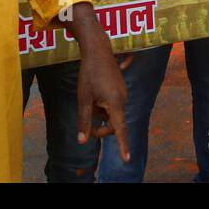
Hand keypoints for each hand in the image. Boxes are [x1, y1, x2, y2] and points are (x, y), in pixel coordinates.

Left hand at [74, 24, 128, 160]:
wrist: (98, 49)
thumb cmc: (89, 73)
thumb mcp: (83, 98)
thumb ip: (84, 120)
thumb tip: (82, 140)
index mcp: (115, 103)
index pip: (120, 129)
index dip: (123, 145)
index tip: (126, 159)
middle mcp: (123, 99)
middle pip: (114, 122)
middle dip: (100, 126)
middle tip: (86, 122)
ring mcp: (122, 92)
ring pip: (111, 112)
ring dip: (100, 112)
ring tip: (89, 98)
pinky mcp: (120, 86)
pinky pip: (113, 102)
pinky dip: (103, 103)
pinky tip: (96, 90)